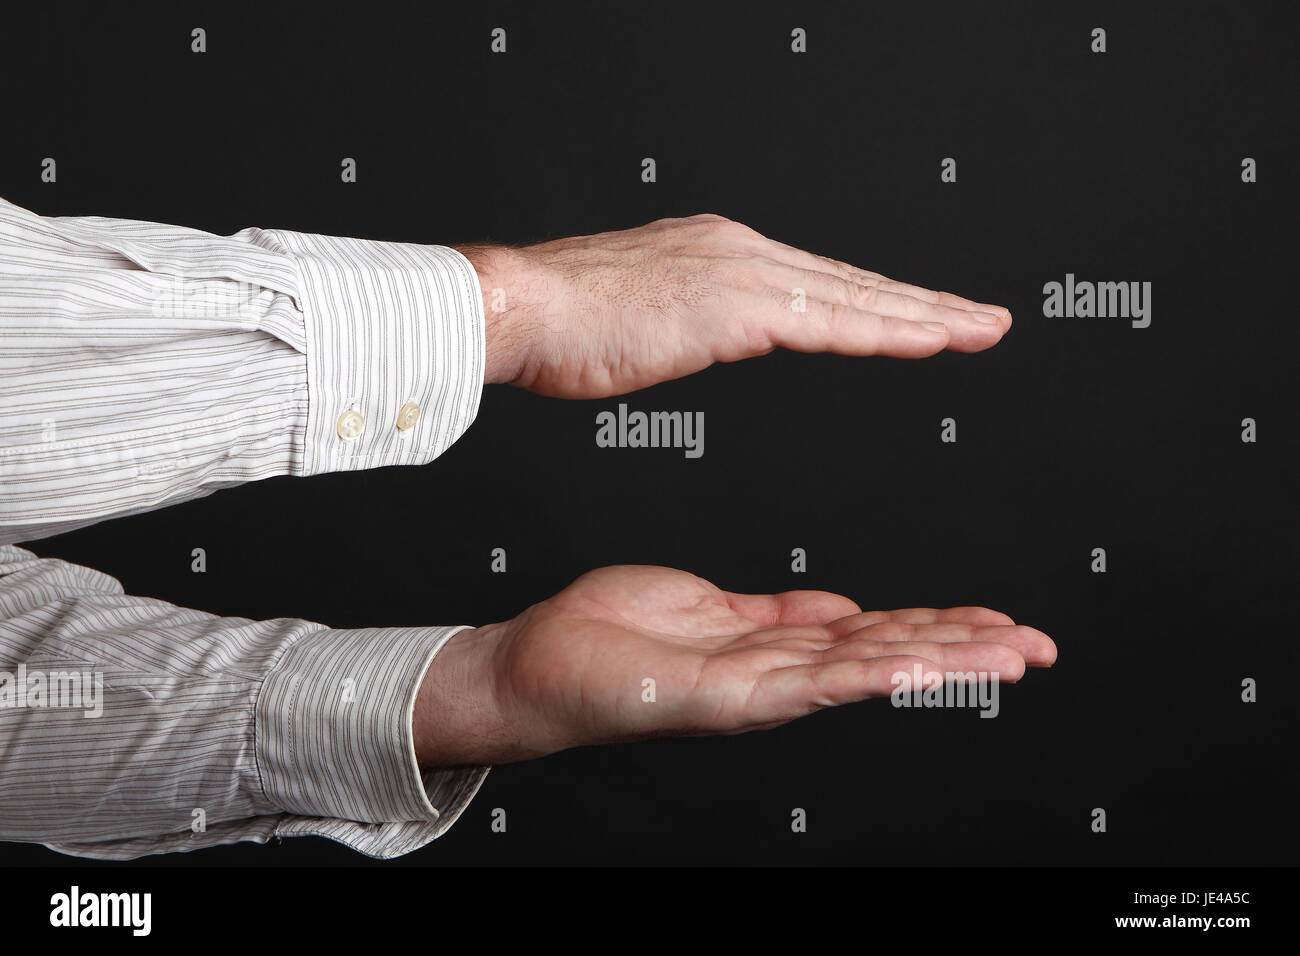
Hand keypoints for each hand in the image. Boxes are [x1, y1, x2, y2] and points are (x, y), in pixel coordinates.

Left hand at [413, 565, 1055, 766]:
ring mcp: (753, 689)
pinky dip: (868, 673)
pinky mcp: (723, 696)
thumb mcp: (716, 608)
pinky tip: (917, 666)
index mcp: (776, 647)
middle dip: (964, 651)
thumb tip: (844, 609)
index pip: (877, 636)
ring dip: (938, 665)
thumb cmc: (614, 631)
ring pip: (863, 673)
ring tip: (1006, 656)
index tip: (1000, 622)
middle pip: (886, 657)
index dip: (943, 630)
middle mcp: (774, 674)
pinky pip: (806, 681)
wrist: (538, 662)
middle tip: (1037, 646)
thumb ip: (782, 614)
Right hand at [459, 214, 1012, 397]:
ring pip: (855, 298)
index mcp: (720, 254)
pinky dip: (885, 332)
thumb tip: (693, 333)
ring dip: (925, 317)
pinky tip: (930, 342)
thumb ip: (683, 322)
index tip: (921, 316)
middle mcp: (741, 251)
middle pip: (853, 283)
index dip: (878, 301)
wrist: (519, 307)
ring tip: (980, 331)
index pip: (819, 283)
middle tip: (983, 319)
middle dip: (924, 303)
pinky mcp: (735, 306)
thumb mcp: (640, 316)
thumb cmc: (562, 323)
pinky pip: (828, 323)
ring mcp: (741, 273)